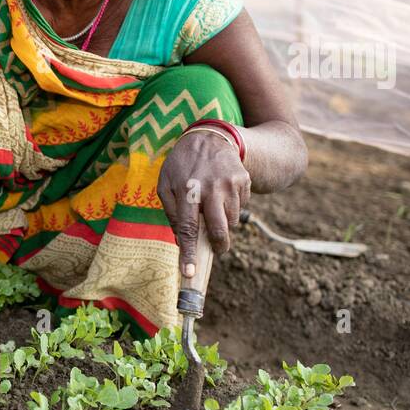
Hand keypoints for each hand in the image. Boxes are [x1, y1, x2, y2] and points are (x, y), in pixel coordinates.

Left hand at [158, 129, 249, 274]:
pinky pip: (241, 207)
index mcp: (187, 191)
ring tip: (213, 205)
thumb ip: (172, 212)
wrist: (209, 137)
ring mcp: (231, 184)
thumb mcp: (166, 185)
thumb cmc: (181, 166)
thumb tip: (181, 240)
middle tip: (216, 249)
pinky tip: (222, 193)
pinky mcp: (244, 181)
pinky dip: (232, 208)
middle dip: (218, 245)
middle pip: (219, 230)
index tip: (190, 273)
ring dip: (223, 222)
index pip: (188, 229)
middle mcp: (211, 189)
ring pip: (232, 221)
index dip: (189, 253)